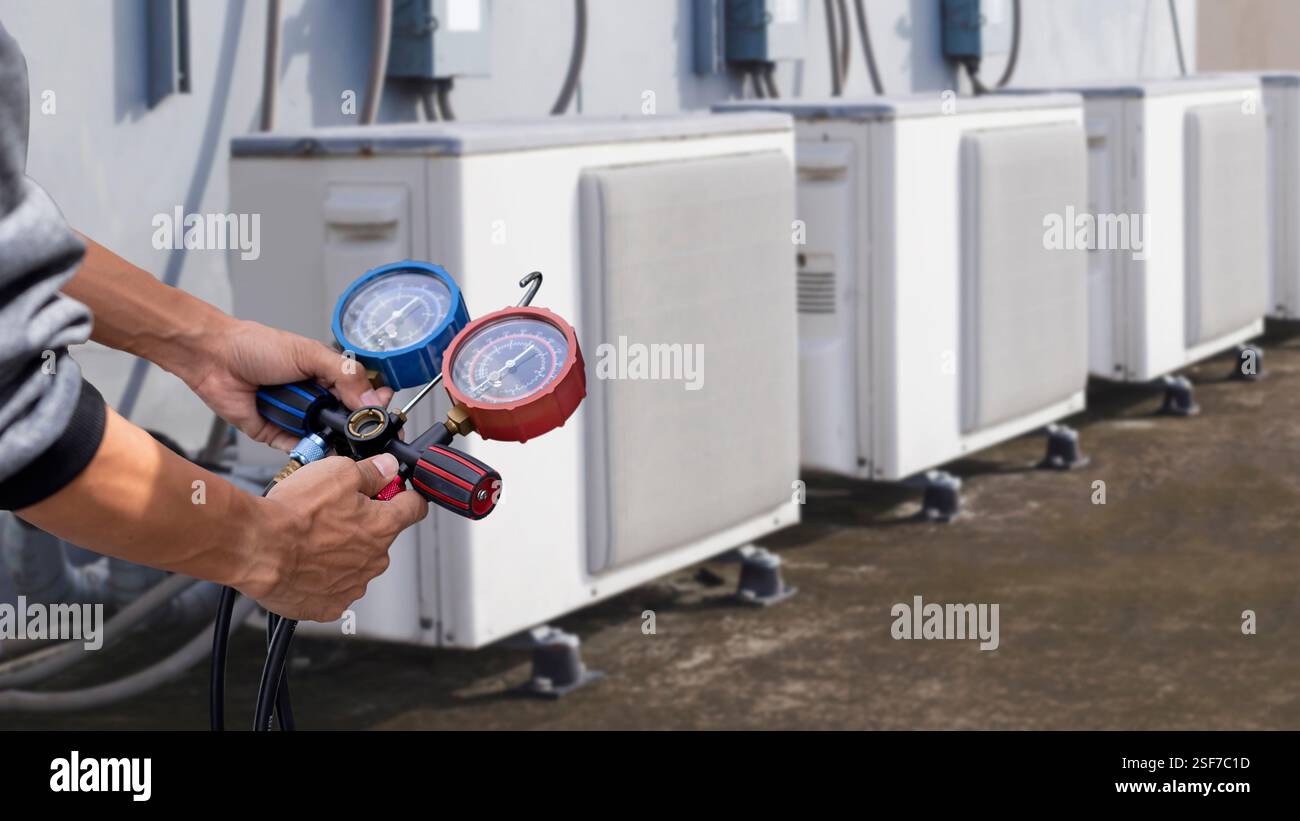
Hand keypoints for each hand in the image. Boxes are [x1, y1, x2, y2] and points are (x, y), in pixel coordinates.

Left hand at [184, 318, 391, 450]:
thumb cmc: (256, 346)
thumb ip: (344, 375)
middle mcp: (316, 398)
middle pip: (348, 421)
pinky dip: (308, 451)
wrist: (214, 358)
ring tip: (340, 440)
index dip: (376, 406)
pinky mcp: (278, 435)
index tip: (387, 416)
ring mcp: (298, 418)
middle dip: (358, 429)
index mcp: (329, 376)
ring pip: (327, 438)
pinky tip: (315, 447)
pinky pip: (300, 450)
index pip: (363, 394)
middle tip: (367, 434)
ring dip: (333, 440)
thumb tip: (372, 398)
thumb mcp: (309, 354)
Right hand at [240, 453, 427, 620]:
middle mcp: (375, 559)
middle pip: (380, 536)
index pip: (414, 508)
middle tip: (332, 512)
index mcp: (383, 526)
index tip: (395, 492)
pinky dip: (322, 577)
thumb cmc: (295, 513)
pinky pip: (333, 588)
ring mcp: (353, 585)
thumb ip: (370, 471)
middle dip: (362, 523)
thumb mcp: (338, 472)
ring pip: (355, 563)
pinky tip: (304, 562)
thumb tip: (387, 467)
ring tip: (311, 538)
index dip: (404, 495)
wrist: (258, 548)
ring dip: (340, 551)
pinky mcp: (329, 606)